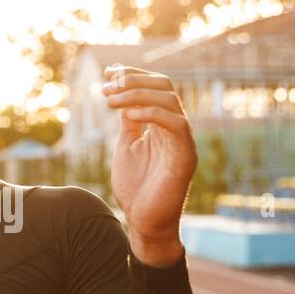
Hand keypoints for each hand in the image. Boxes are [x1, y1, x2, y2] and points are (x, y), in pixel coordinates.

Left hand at [102, 64, 195, 265]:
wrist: (144, 222)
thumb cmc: (136, 187)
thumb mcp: (126, 145)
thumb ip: (129, 121)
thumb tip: (122, 94)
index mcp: (162, 124)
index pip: (154, 87)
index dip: (133, 75)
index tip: (108, 72)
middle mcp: (175, 128)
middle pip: (164, 86)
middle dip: (134, 80)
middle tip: (109, 85)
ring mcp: (182, 141)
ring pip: (169, 100)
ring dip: (137, 94)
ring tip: (112, 98)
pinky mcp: (186, 156)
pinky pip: (178, 125)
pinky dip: (154, 115)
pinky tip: (129, 115)